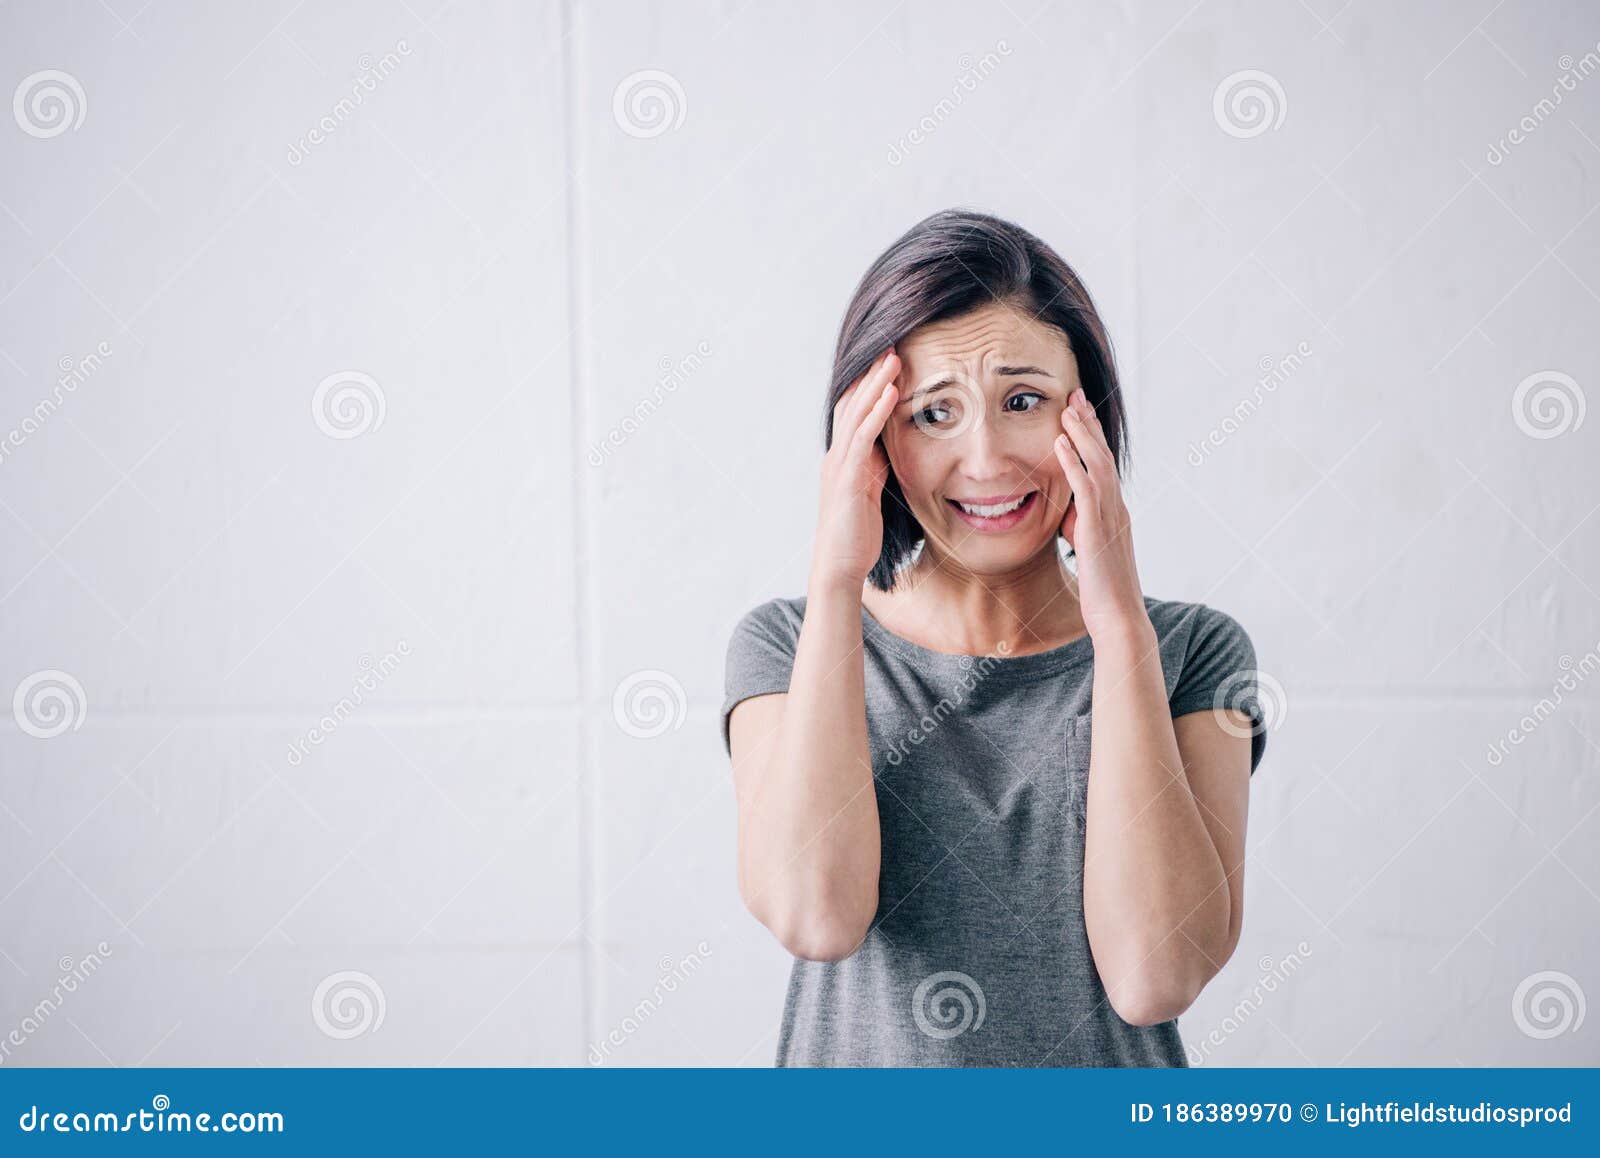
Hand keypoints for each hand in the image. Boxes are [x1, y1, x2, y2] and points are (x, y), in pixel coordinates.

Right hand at [811, 348, 900, 591]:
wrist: (839, 568)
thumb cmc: (856, 537)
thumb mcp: (869, 494)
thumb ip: (875, 470)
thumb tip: (888, 451)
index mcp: (841, 460)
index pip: (853, 413)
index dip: (868, 386)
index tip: (887, 361)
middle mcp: (836, 456)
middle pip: (851, 404)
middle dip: (870, 374)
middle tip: (890, 345)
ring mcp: (839, 465)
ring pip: (856, 413)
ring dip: (876, 383)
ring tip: (893, 357)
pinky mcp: (848, 478)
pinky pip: (863, 438)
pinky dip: (877, 412)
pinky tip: (892, 392)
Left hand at [1053, 387, 1149, 639]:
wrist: (1118, 617)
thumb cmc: (1103, 591)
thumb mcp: (1089, 552)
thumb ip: (1080, 530)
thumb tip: (1067, 518)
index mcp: (1115, 512)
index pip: (1103, 465)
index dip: (1092, 438)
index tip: (1079, 413)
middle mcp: (1116, 508)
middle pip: (1103, 456)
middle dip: (1088, 425)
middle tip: (1075, 396)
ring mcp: (1109, 517)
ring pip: (1097, 464)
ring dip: (1081, 434)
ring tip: (1067, 409)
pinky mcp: (1096, 530)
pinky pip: (1085, 488)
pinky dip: (1072, 463)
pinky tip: (1059, 444)